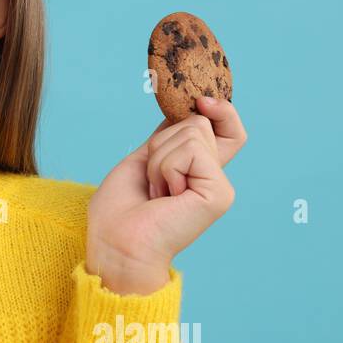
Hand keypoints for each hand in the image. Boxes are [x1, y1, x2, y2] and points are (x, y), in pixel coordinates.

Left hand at [85, 96, 246, 294]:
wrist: (115, 243)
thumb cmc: (119, 211)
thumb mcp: (143, 159)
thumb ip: (169, 136)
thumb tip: (189, 108)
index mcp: (198, 172)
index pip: (227, 129)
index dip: (221, 109)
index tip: (199, 99)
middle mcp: (214, 178)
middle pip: (199, 123)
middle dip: (162, 142)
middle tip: (151, 180)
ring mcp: (220, 186)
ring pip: (193, 132)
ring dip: (159, 158)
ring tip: (155, 191)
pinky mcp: (219, 193)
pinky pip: (191, 150)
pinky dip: (165, 166)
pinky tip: (164, 195)